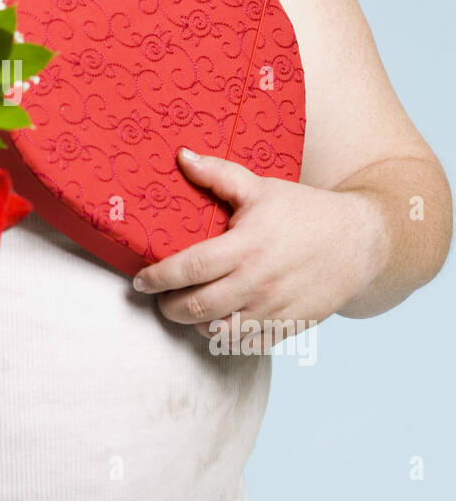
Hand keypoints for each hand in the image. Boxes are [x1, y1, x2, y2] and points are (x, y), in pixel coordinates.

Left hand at [130, 147, 387, 350]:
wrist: (361, 241)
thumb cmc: (305, 212)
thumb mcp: (261, 188)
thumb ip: (218, 174)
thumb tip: (181, 156)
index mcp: (247, 245)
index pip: (190, 268)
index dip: (159, 278)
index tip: (141, 281)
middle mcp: (259, 282)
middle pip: (198, 307)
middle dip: (169, 307)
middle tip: (160, 298)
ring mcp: (274, 309)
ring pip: (218, 332)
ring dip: (195, 325)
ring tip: (188, 310)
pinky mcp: (288, 327)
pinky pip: (246, 344)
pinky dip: (225, 339)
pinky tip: (218, 323)